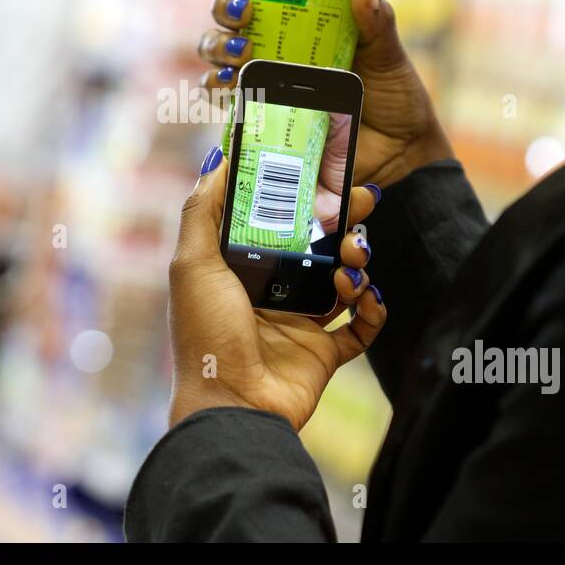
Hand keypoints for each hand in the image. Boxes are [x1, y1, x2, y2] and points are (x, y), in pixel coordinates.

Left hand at [166, 146, 386, 430]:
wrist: (232, 407)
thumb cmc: (206, 335)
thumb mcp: (192, 264)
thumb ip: (203, 209)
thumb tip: (218, 157)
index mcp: (239, 267)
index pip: (277, 218)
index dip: (302, 194)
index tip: (325, 169)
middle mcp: (270, 291)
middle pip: (317, 243)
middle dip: (343, 221)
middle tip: (362, 202)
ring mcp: (300, 322)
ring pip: (344, 277)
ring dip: (357, 261)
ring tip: (350, 263)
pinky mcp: (325, 353)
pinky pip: (362, 325)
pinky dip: (372, 308)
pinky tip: (365, 295)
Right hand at [200, 0, 453, 190]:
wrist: (396, 156)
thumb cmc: (395, 99)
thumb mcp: (388, 54)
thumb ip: (376, 20)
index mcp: (307, 18)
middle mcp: (279, 43)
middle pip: (229, 13)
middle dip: (225, 6)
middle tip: (246, 13)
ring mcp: (265, 78)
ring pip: (217, 50)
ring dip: (217, 45)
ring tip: (241, 53)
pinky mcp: (258, 114)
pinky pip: (221, 96)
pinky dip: (217, 86)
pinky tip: (231, 85)